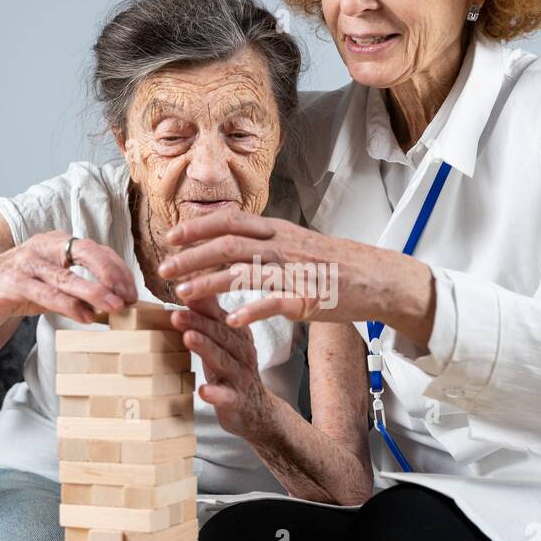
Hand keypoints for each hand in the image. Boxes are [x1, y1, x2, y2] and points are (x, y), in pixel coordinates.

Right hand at [0, 231, 137, 323]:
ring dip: (96, 292)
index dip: (118, 270)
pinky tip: (86, 317)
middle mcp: (44, 246)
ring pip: (69, 276)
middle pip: (87, 253)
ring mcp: (28, 262)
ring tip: (116, 307)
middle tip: (129, 297)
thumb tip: (112, 308)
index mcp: (57, 243)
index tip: (133, 291)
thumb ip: (79, 293)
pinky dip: (69, 306)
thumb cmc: (16, 287)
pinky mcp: (14, 280)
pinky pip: (47, 293)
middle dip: (112, 275)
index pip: (97, 250)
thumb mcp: (52, 287)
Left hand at [156, 207, 434, 344]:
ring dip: (210, 283)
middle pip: (229, 244)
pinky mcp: (309, 297)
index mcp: (278, 230)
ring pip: (245, 272)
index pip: (230, 220)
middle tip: (165, 268)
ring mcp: (295, 271)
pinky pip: (276, 303)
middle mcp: (283, 246)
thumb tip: (230, 235)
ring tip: (184, 294)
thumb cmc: (334, 263)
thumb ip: (264, 240)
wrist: (376, 276)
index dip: (198, 226)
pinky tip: (232, 320)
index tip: (171, 236)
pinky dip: (252, 311)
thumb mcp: (296, 241)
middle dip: (192, 255)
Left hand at [170, 295, 278, 440]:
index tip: (182, 290)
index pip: (219, 315)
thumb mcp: (223, 341)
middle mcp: (243, 352)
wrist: (257, 411)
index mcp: (238, 334)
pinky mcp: (238, 401)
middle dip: (199, 322)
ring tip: (188, 338)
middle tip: (177, 314)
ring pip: (223, 360)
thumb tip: (191, 286)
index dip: (202, 303)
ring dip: (205, 348)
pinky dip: (216, 394)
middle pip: (221, 334)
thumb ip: (209, 316)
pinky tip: (204, 391)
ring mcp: (241, 377)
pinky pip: (227, 397)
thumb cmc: (232, 370)